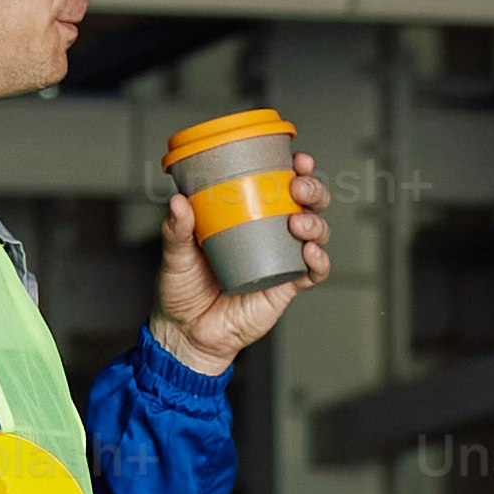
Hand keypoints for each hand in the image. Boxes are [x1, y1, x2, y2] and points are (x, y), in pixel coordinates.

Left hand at [147, 154, 332, 373]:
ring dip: (316, 222)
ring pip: (315, 234)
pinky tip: (309, 252)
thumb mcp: (175, 254)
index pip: (278, 186)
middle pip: (306, 205)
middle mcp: (270, 235)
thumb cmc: (181, 291)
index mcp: (247, 218)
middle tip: (299, 186)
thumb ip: (176, 229)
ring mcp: (281, 260)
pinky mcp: (287, 287)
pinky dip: (318, 260)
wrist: (188, 334)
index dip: (296, 170)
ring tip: (299, 221)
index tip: (298, 158)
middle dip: (313, 190)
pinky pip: (314, 271)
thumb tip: (178, 201)